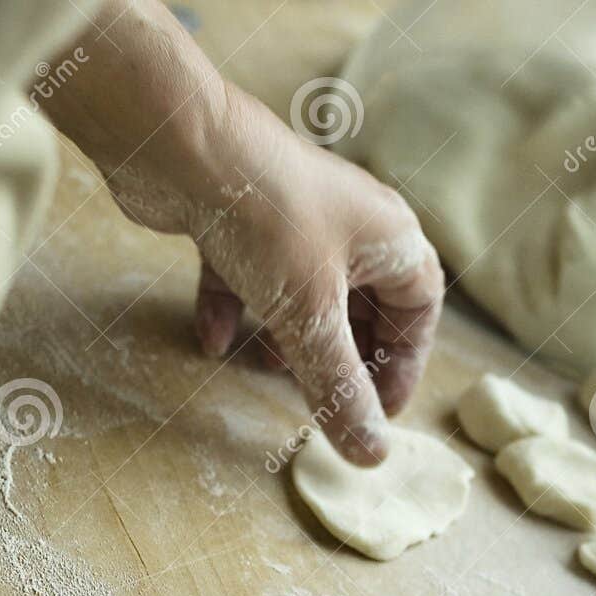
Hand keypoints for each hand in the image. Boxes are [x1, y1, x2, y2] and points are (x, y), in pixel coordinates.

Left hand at [41, 1, 442, 465]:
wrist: (177, 140)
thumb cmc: (265, 216)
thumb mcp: (311, 317)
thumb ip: (340, 389)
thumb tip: (371, 455)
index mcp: (388, 235)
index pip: (419, 308)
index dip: (405, 363)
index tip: (380, 411)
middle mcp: (348, 223)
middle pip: (363, 304)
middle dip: (343, 355)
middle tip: (326, 399)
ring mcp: (290, 219)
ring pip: (304, 293)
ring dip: (291, 338)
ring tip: (270, 367)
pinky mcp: (237, 218)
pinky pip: (248, 276)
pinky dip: (235, 311)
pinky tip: (213, 342)